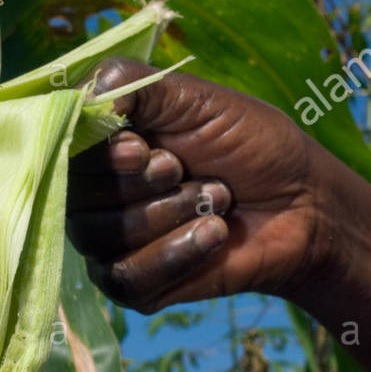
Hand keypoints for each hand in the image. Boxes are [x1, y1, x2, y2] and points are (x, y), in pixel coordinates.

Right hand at [67, 59, 335, 312]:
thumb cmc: (253, 146)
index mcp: (105, 146)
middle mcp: (97, 196)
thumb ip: (134, 84)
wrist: (306, 205)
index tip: (141, 147)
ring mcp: (111, 244)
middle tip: (185, 169)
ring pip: (99, 238)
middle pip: (76, 197)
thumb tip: (84, 93)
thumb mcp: (197, 99)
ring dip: (167, 215)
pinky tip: (215, 236)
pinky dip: (175, 255)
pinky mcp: (135, 287)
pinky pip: (126, 278)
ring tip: (218, 198)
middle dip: (140, 184)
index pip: (64, 152)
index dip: (96, 154)